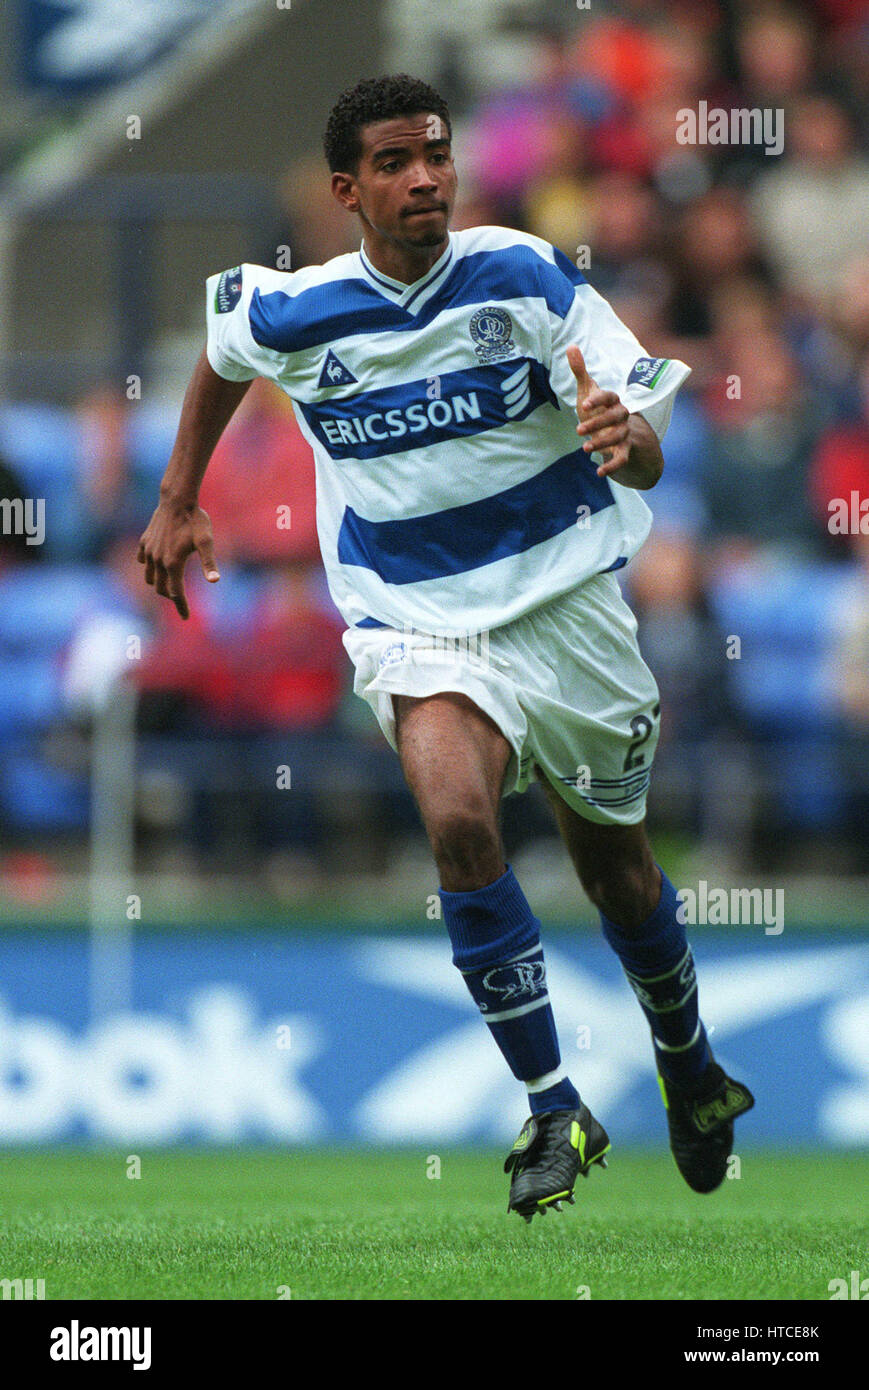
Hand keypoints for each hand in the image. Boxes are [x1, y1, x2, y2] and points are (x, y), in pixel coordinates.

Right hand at [137, 499, 218, 619]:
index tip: (186, 617)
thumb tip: (215, 581)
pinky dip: (149, 567)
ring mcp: (149, 551)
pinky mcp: (144, 542)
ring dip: (159, 584)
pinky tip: (157, 564)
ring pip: (150, 577)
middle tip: (181, 601)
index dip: (182, 606)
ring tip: (170, 585)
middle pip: (161, 588)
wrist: (177, 499)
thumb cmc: (195, 520)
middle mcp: (158, 560)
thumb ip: (209, 563)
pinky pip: (143, 560)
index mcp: (173, 563)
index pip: (176, 593)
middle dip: (171, 597)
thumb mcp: (206, 541)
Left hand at [567, 344, 630, 478]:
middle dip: (598, 423)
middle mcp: (622, 416)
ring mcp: (625, 434)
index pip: (610, 396)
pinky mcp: (625, 452)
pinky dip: (613, 466)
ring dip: (603, 443)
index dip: (599, 400)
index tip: (584, 404)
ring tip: (585, 449)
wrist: (622, 438)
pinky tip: (599, 473)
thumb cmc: (600, 412)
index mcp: (613, 401)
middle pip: (616, 416)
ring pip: (619, 437)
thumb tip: (571, 346)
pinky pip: (622, 459)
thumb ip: (580, 372)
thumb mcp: (588, 394)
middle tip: (578, 431)